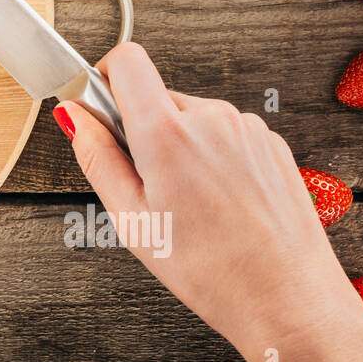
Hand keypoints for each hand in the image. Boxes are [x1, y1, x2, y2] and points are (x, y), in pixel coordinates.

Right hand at [55, 43, 362, 361]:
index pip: (126, 60)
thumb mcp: (132, 219)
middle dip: (142, 131)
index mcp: (168, 133)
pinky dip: (212, 158)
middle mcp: (211, 117)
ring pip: (191, 118)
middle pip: (156, 96)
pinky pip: (225, 135)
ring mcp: (247, 128)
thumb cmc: (212, 271)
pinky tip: (220, 205)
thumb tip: (72, 115)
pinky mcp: (271, 143)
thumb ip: (97, 157)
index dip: (104, 78)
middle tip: (148, 188)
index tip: (100, 112)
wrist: (290, 301)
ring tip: (190, 206)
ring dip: (179, 147)